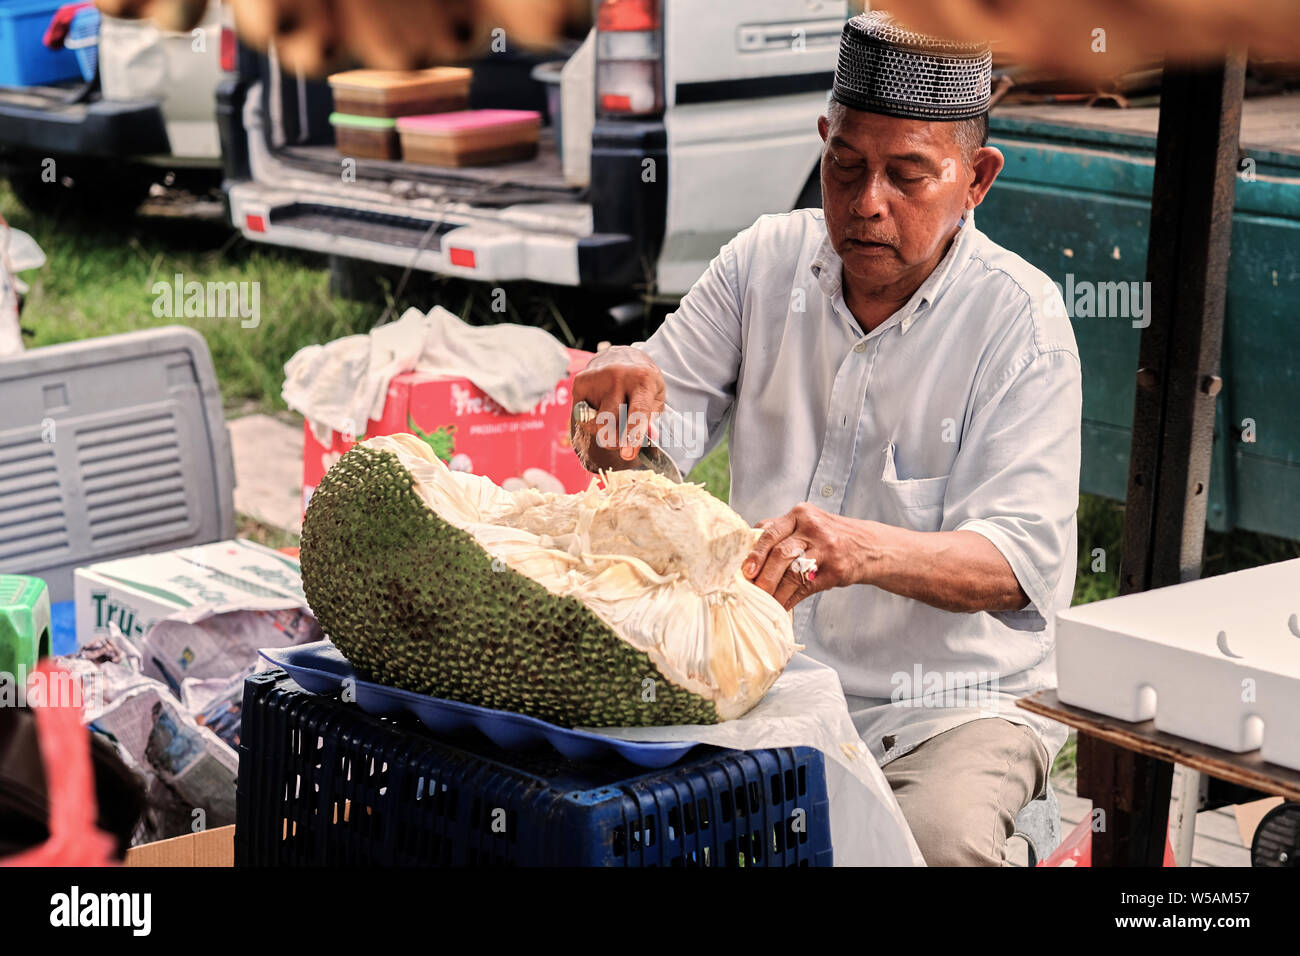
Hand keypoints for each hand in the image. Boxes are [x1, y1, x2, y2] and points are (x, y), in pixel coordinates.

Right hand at [571, 346, 665, 472]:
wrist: (622, 355)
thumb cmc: (642, 382)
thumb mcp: (655, 398)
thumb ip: (652, 420)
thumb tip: (649, 439)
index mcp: (642, 380)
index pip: (637, 412)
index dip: (632, 436)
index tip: (628, 455)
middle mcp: (618, 377)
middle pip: (609, 421)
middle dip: (613, 441)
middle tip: (621, 446)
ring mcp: (597, 378)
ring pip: (594, 422)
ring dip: (604, 432)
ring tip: (614, 422)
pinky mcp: (581, 382)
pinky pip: (583, 415)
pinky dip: (592, 420)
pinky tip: (602, 409)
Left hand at [742, 503, 867, 609]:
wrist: (869, 546)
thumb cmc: (828, 536)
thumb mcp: (807, 523)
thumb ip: (779, 531)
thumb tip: (746, 554)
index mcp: (801, 514)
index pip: (770, 532)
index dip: (755, 553)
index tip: (745, 571)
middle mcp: (813, 528)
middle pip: (780, 554)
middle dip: (763, 576)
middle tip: (752, 590)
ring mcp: (826, 550)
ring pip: (792, 573)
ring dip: (775, 592)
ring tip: (763, 602)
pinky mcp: (835, 570)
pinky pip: (805, 588)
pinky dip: (790, 600)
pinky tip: (781, 606)